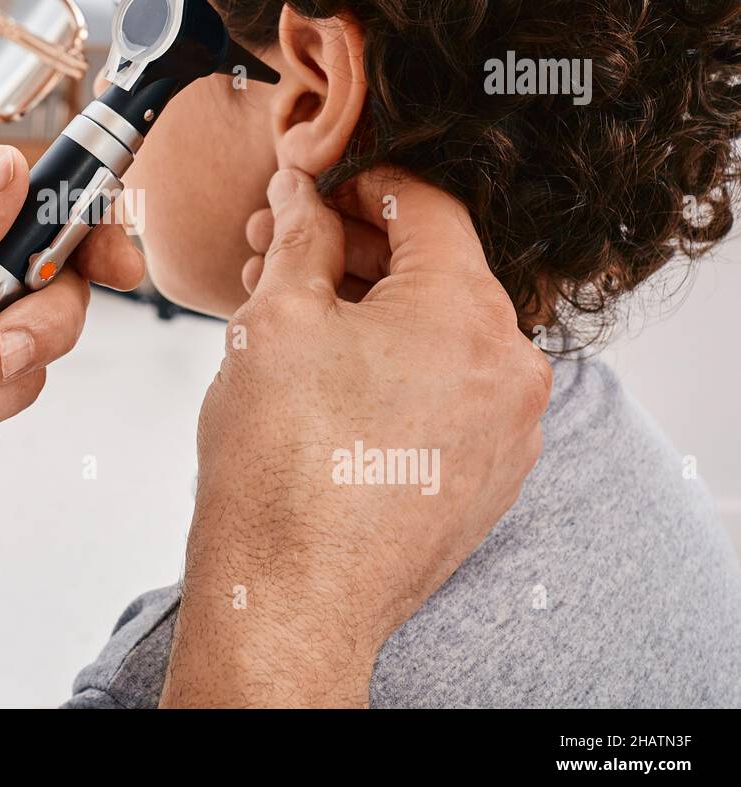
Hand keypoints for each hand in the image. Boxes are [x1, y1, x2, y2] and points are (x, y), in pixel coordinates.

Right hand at [161, 167, 549, 706]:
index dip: (361, 187)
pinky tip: (333, 374)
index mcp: (469, 312)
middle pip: (436, 271)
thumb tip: (301, 196)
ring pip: (440, 334)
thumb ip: (298, 237)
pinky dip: (398, 368)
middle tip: (281, 252)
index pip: (426, 208)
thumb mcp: (276, 320)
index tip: (317, 195)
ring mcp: (507, 429)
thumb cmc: (281, 466)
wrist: (292, 598)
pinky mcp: (488, 476)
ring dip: (373, 311)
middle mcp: (510, 368)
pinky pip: (450, 392)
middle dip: (354, 251)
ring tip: (296, 315)